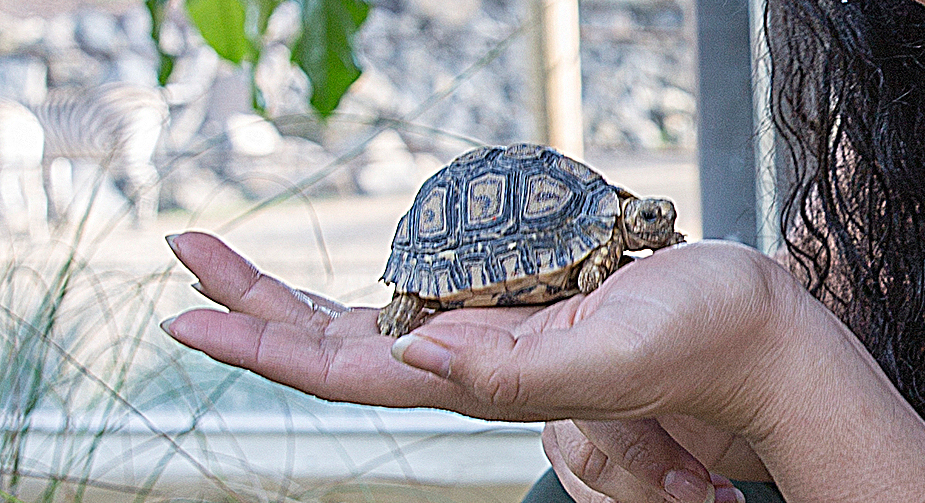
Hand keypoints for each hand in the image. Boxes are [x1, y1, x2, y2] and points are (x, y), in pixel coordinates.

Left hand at [163, 231, 924, 501]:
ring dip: (286, 293)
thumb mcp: (609, 352)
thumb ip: (512, 370)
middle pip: (331, 346)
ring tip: (223, 259)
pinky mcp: (504, 310)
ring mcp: (480, 338)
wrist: (740, 330)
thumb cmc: (690, 339)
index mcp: (479, 379)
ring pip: (357, 324)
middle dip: (251, 305)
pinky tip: (325, 281)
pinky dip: (353, 289)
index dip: (262, 348)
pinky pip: (405, 301)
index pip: (345, 375)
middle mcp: (466, 364)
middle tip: (185, 252)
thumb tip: (411, 357)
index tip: (189, 319)